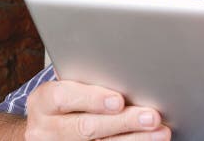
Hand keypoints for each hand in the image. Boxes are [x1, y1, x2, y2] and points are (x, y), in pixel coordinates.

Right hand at [25, 80, 170, 139]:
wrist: (45, 128)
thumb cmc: (65, 98)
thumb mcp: (67, 84)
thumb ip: (88, 78)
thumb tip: (128, 69)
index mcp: (43, 101)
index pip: (64, 97)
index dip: (92, 98)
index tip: (119, 101)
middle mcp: (46, 129)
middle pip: (85, 127)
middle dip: (123, 122)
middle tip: (152, 116)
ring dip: (134, 139)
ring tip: (159, 133)